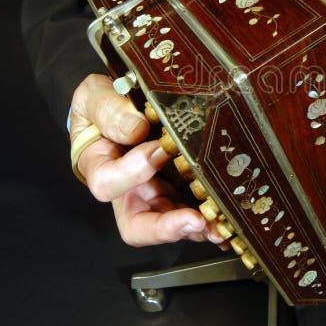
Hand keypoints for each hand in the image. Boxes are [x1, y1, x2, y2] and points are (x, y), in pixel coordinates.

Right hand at [69, 74, 225, 247]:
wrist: (122, 105)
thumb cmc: (104, 106)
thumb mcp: (95, 96)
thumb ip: (108, 110)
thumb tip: (135, 128)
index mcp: (100, 168)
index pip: (107, 183)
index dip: (131, 172)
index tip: (158, 150)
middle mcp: (128, 191)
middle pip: (138, 226)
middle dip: (167, 227)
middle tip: (194, 221)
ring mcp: (157, 196)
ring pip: (172, 225)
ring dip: (197, 229)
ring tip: (220, 226)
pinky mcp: (181, 194)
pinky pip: (195, 214)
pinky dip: (212, 220)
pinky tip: (231, 220)